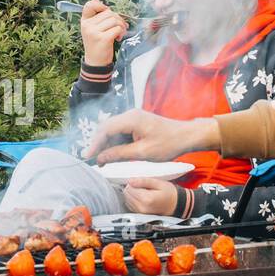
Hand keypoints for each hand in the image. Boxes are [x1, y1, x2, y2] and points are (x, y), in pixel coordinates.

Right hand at [80, 0, 128, 66]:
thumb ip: (98, 19)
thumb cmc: (97, 45)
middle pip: (108, 13)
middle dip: (118, 18)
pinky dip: (121, 32)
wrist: (95, 62)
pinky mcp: (103, 39)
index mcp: (85, 21)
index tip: (107, 11)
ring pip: (114, 20)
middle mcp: (87, 25)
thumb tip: (110, 9)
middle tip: (120, 27)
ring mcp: (94, 32)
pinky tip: (118, 38)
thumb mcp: (93, 30)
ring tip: (119, 33)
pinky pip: (117, 28)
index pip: (90, 5)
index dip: (100, 5)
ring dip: (121, 26)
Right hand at [85, 109, 218, 163]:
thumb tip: (101, 158)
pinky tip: (113, 154)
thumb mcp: (143, 152)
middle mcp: (130, 115)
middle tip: (93, 160)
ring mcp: (133, 118)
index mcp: (131, 119)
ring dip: (106, 145)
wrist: (186, 136)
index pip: (105, 129)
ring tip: (102, 160)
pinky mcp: (136, 123)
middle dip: (98, 144)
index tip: (88, 156)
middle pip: (106, 128)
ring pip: (112, 131)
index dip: (94, 143)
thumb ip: (119, 154)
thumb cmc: (168, 143)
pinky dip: (115, 143)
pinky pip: (120, 132)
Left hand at [122, 178, 177, 215]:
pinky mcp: (140, 214)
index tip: (139, 181)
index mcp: (146, 199)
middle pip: (127, 194)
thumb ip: (143, 181)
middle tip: (142, 186)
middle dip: (132, 188)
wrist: (175, 205)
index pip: (129, 188)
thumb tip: (130, 181)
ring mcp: (140, 212)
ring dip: (132, 194)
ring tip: (143, 191)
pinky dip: (134, 199)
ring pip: (127, 200)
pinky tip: (142, 197)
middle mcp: (142, 207)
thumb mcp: (158, 183)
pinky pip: (130, 205)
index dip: (132, 183)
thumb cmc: (169, 193)